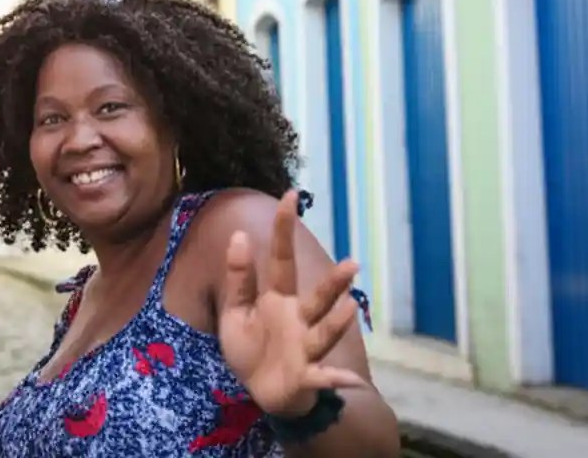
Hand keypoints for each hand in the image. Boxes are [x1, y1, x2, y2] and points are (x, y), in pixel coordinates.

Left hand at [218, 191, 366, 418]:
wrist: (261, 391)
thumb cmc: (252, 348)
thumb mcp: (235, 312)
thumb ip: (239, 279)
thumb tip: (239, 234)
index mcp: (278, 300)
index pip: (282, 260)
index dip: (284, 229)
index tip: (290, 195)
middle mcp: (298, 320)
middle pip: (317, 297)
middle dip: (334, 282)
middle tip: (352, 263)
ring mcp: (305, 348)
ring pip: (323, 332)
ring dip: (336, 323)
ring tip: (349, 308)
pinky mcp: (306, 376)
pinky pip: (323, 377)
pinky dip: (336, 379)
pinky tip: (352, 380)